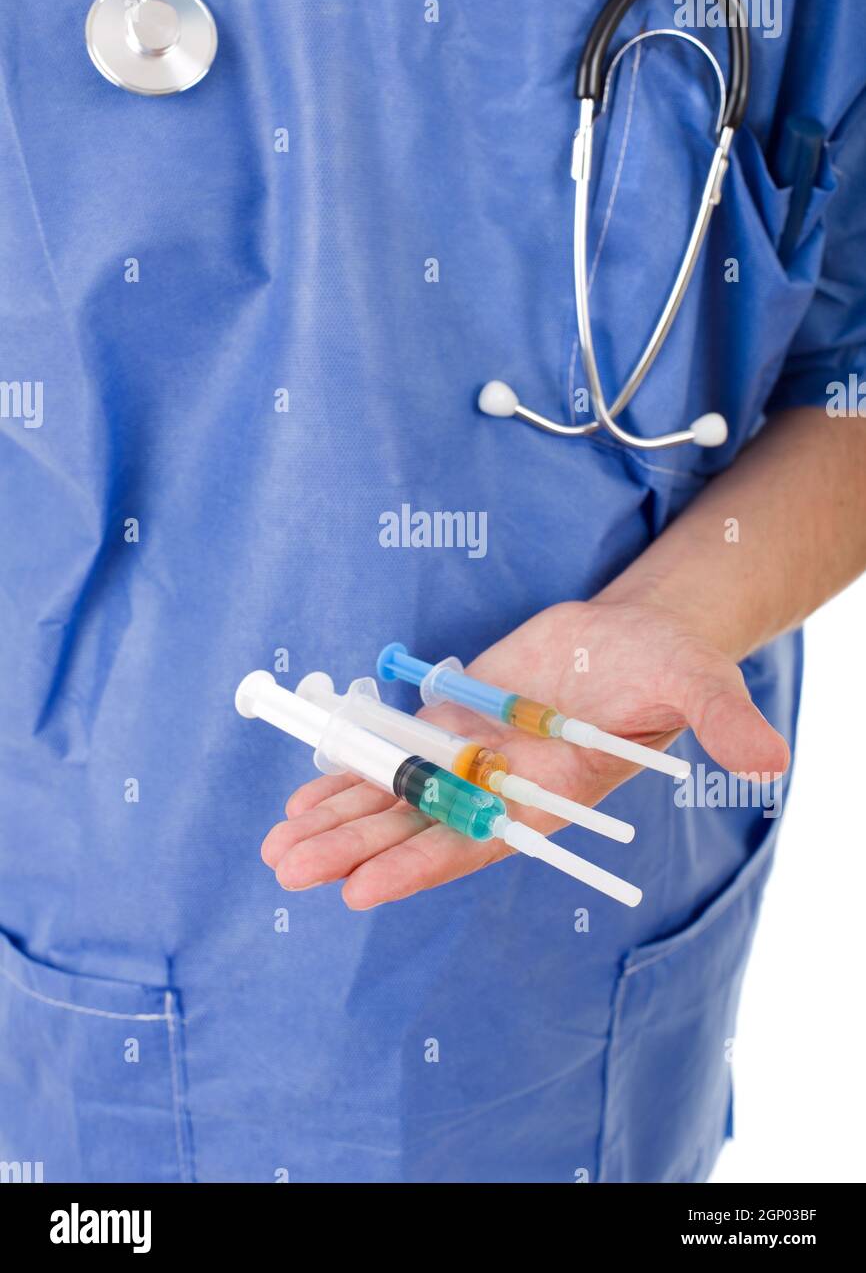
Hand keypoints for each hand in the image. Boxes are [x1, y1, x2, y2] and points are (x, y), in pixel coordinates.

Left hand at [261, 598, 789, 908]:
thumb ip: (724, 722)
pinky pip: (393, 755)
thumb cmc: (664, 667)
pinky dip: (349, 771)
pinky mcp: (453, 723)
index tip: (359, 890)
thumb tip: (771, 763)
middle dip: (352, 848)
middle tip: (286, 867)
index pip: (477, 844)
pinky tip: (302, 792)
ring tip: (276, 844)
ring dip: (336, 817)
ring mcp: (473, 759)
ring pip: (395, 797)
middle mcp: (502, 791)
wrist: (631, 636)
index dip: (419, 866)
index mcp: (549, 799)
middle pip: (417, 827)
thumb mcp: (697, 685)